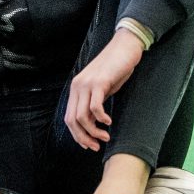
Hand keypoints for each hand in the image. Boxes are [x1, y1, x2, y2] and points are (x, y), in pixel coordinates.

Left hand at [64, 28, 144, 151]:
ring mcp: (87, 84)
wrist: (124, 47)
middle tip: (96, 146)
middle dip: (83, 138)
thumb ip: (94, 104)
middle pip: (72, 120)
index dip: (77, 135)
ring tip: (105, 136)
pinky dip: (101, 118)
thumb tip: (91, 124)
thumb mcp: (101, 89)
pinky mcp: (99, 82)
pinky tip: (109, 122)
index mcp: (76, 89)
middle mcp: (77, 87)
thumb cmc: (115, 68)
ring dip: (93, 132)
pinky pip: (95, 107)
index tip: (89, 144)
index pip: (69, 118)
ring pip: (82, 117)